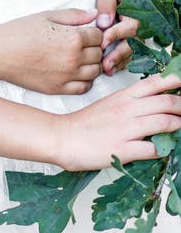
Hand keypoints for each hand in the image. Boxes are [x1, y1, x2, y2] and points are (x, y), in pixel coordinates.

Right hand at [0, 9, 102, 94]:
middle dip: (93, 48)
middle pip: (98, 54)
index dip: (94, 33)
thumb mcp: (47, 16)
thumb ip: (74, 15)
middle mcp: (73, 58)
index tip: (85, 33)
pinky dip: (85, 80)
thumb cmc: (19, 31)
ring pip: (95, 72)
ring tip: (78, 58)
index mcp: (73, 38)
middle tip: (81, 45)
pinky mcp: (58, 89)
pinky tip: (75, 72)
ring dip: (91, 64)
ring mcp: (67, 76)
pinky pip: (84, 87)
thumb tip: (94, 14)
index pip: (99, 37)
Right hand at [55, 72, 180, 170]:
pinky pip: (152, 149)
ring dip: (179, 126)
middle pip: (165, 102)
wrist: (62, 136)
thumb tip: (151, 107)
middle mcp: (127, 110)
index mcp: (123, 97)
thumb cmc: (84, 123)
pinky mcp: (123, 149)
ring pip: (164, 122)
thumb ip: (130, 104)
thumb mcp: (109, 104)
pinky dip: (163, 150)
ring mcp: (126, 129)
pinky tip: (166, 151)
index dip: (173, 81)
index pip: (154, 83)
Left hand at [96, 0, 138, 75]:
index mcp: (140, 9)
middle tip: (105, 66)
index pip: (129, 27)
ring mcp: (140, 25)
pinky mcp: (134, 29)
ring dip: (121, 59)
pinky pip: (131, 46)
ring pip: (133, 47)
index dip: (115, 36)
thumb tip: (103, 23)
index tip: (102, 43)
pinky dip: (123, 56)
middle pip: (133, 42)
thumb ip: (107, 4)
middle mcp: (144, 20)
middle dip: (119, 55)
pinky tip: (112, 66)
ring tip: (107, 70)